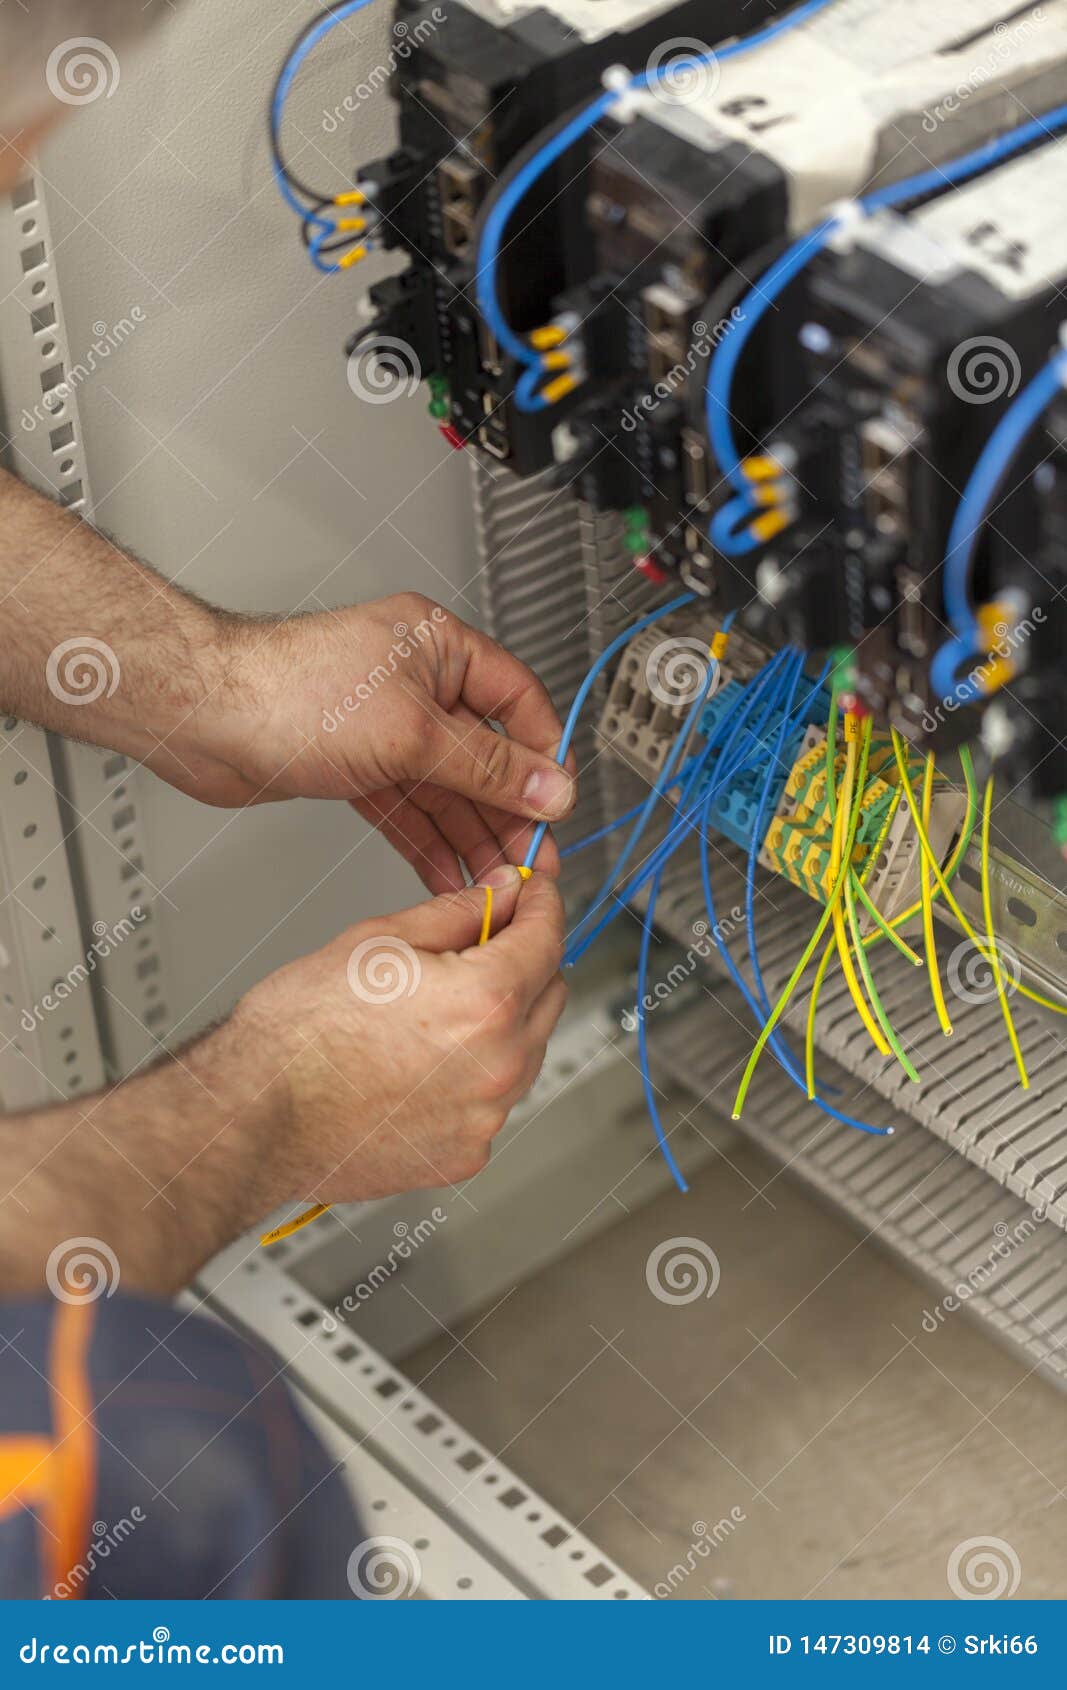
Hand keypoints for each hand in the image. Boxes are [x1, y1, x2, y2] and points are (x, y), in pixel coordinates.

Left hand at [159, 594, 576, 890]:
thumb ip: (489, 767)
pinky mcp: (354, 763)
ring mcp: (383, 724)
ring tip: (495, 882)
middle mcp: (415, 681)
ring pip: (445, 787)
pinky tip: (448, 876)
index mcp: (438, 646)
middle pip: (484, 753)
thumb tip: (549, 787)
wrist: (203, 717)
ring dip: (470, 836)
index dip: (542, 754)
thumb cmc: (288, 692)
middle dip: (508, 810)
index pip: (518, 699)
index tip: (557, 804)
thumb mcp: (413, 734)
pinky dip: (427, 841)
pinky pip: (406, 806)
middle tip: (531, 859)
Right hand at [237, 867, 565, 1200]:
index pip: (548, 937)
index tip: (534, 892)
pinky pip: (492, 1103)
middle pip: (549, 995)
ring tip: (432, 1014)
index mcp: (486, 1001)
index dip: (543, 903)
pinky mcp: (464, 1154)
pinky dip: (473, 1078)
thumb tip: (500, 893)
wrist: (256, 1112)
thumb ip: (459, 912)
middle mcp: (500, 1065)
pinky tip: (421, 1065)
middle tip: (479, 945)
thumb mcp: (381, 940)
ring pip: (526, 1052)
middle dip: (524, 962)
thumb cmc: (302, 1028)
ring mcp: (486, 1117)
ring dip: (502, 1023)